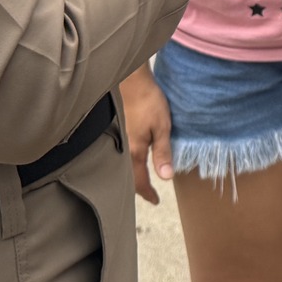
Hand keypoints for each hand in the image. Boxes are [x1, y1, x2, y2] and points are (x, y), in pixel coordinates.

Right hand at [120, 67, 173, 203]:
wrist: (131, 81)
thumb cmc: (148, 102)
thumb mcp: (162, 128)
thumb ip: (163, 153)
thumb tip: (166, 177)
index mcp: (134, 152)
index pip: (139, 181)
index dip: (148, 193)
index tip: (156, 201)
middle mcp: (122, 149)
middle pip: (127, 176)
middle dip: (136, 187)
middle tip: (147, 193)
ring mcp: (116, 140)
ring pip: (122, 165)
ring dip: (130, 174)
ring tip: (140, 178)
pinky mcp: (115, 131)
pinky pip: (120, 154)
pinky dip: (126, 162)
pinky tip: (130, 158)